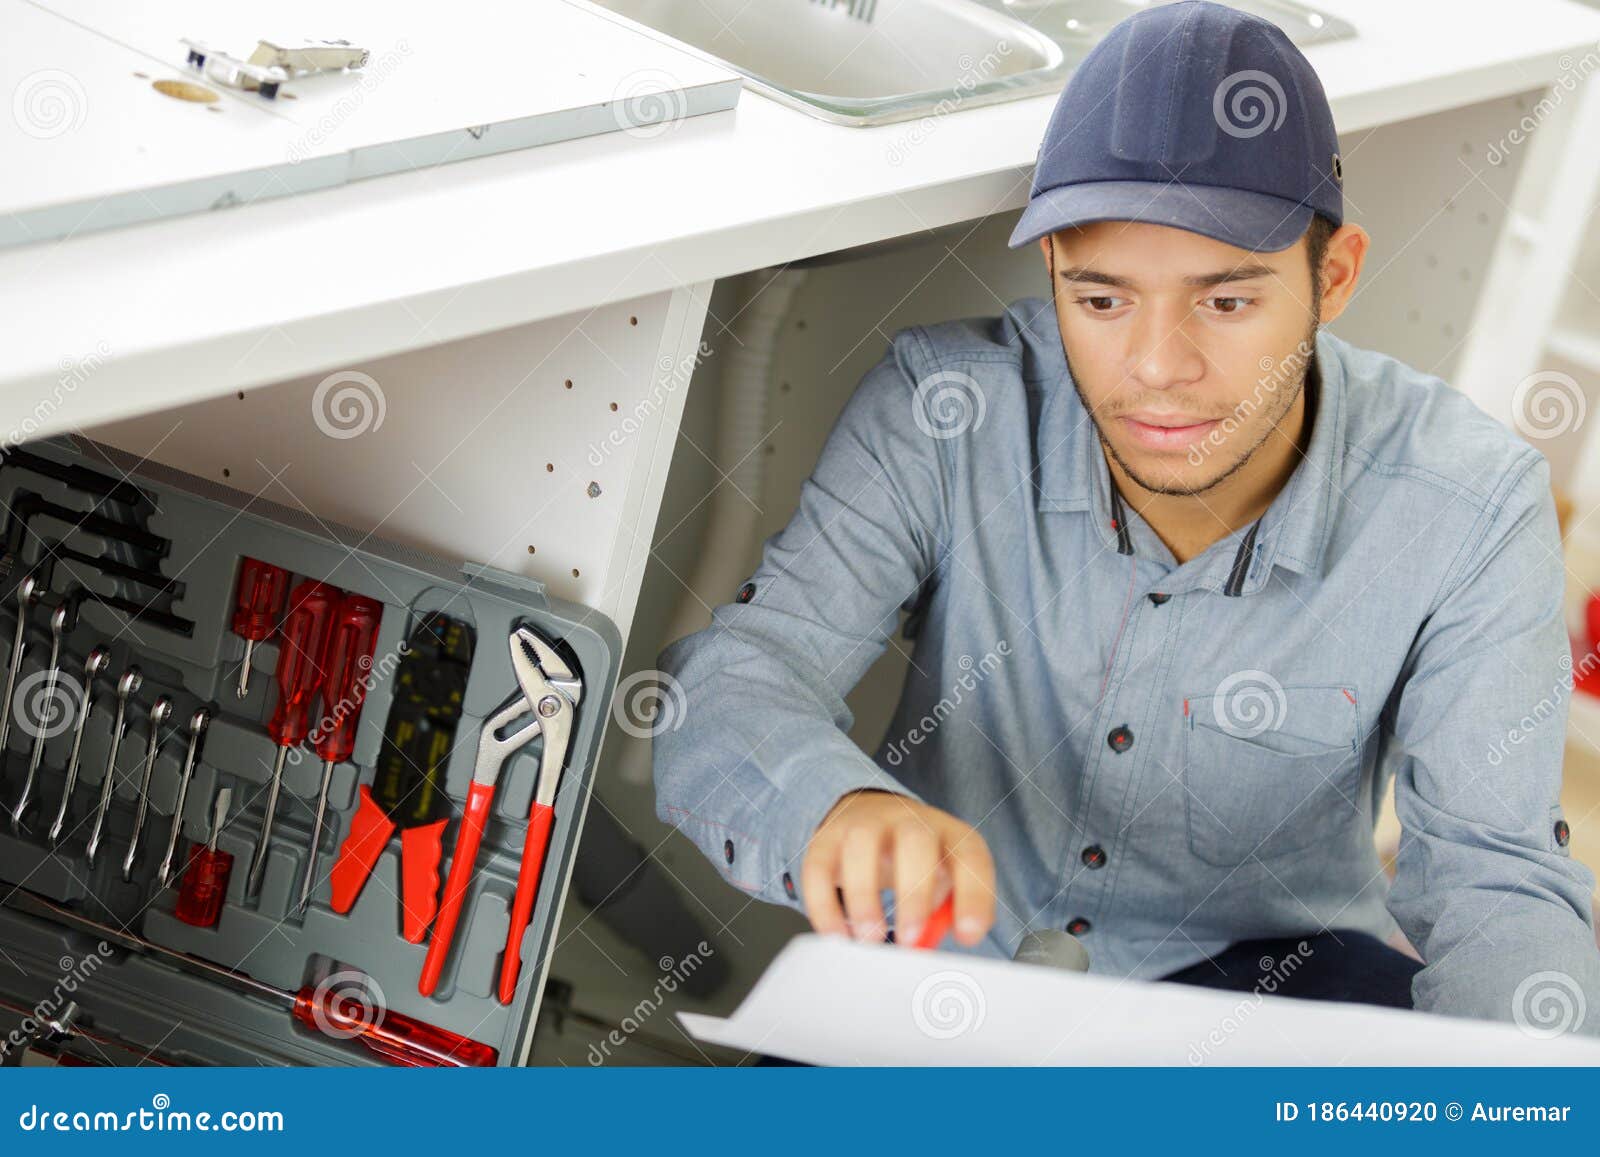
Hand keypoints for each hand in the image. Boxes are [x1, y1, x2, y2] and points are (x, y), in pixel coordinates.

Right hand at [800, 789, 995, 947]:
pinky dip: (824, 905)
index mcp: (948, 833)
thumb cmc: (916, 863)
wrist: (870, 817)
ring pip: (861, 845)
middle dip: (914, 894)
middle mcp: (909, 821)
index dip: (973, 896)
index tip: (968, 936)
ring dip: (864, 897)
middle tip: (909, 940)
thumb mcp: (941, 882)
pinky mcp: (826, 839)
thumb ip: (942, 917)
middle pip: (915, 842)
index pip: (970, 856)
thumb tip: (929, 954)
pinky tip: (836, 935)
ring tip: (870, 939)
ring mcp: (864, 824)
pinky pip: (818, 866)